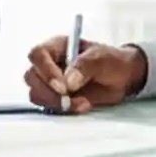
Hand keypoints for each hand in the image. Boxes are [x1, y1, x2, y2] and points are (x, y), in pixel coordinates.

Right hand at [24, 37, 146, 113]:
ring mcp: (51, 82)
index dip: (45, 70)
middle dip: (49, 91)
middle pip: (32, 77)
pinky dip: (63, 110)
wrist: (123, 78)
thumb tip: (68, 81)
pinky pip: (49, 106)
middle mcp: (50, 63)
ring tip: (81, 102)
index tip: (61, 86)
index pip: (38, 55)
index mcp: (57, 47)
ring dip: (56, 102)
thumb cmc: (111, 61)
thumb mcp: (101, 58)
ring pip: (37, 94)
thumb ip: (84, 66)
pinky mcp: (57, 98)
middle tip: (68, 98)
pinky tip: (82, 105)